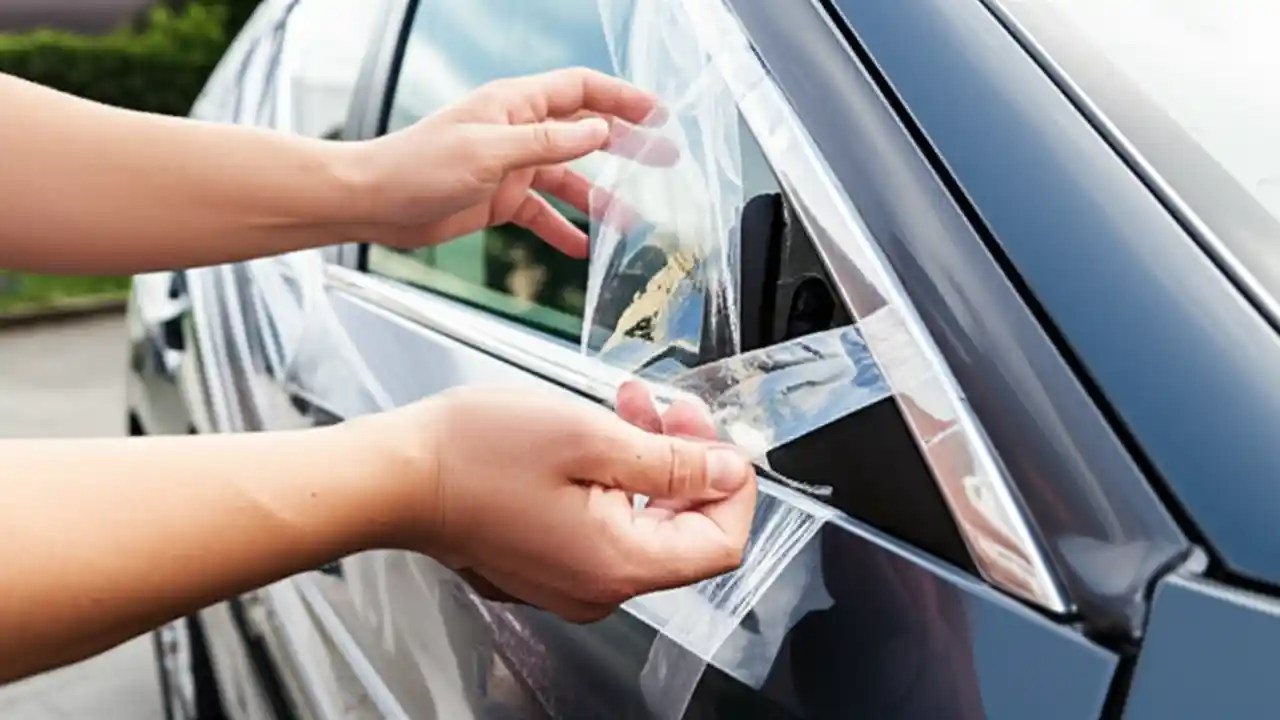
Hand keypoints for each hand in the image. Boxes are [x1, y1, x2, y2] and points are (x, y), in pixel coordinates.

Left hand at [349, 67, 670, 255]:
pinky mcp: (501, 199)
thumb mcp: (489, 152)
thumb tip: (599, 130)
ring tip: (631, 222)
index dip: (621, 98)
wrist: (375, 201)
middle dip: (626, 145)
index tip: (657, 113)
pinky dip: (563, 229)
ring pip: (569, 179)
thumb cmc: (419, 166)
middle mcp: (518, 131)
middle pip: (584, 132)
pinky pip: (543, 213)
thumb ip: (547, 142)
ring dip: (600, 197)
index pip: (580, 90)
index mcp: (515, 104)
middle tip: (665, 158)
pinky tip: (583, 248)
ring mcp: (511, 165)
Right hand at [360, 382, 755, 622]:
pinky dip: (616, 479)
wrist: (396, 477)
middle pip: (683, 533)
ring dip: (652, 461)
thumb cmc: (478, 453)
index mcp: (620, 565)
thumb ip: (673, 463)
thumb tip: (729, 472)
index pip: (721, 544)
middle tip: (671, 404)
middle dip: (690, 462)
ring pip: (644, 524)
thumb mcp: (593, 438)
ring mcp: (570, 581)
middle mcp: (600, 588)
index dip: (734, 487)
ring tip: (633, 404)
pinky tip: (600, 433)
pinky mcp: (546, 564)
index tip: (718, 435)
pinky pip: (605, 527)